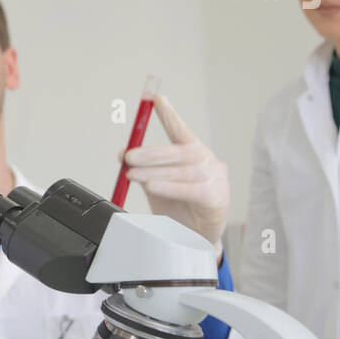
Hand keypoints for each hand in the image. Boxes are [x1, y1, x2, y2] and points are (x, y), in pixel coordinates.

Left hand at [120, 94, 228, 256]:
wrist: (193, 239)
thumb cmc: (179, 208)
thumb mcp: (156, 184)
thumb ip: (143, 168)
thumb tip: (122, 153)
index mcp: (194, 154)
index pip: (181, 130)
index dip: (169, 115)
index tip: (156, 99)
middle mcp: (208, 162)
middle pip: (180, 151)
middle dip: (151, 153)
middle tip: (127, 157)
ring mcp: (216, 179)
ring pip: (184, 171)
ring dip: (154, 172)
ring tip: (133, 174)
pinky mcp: (217, 198)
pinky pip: (192, 190)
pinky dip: (169, 187)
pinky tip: (152, 186)